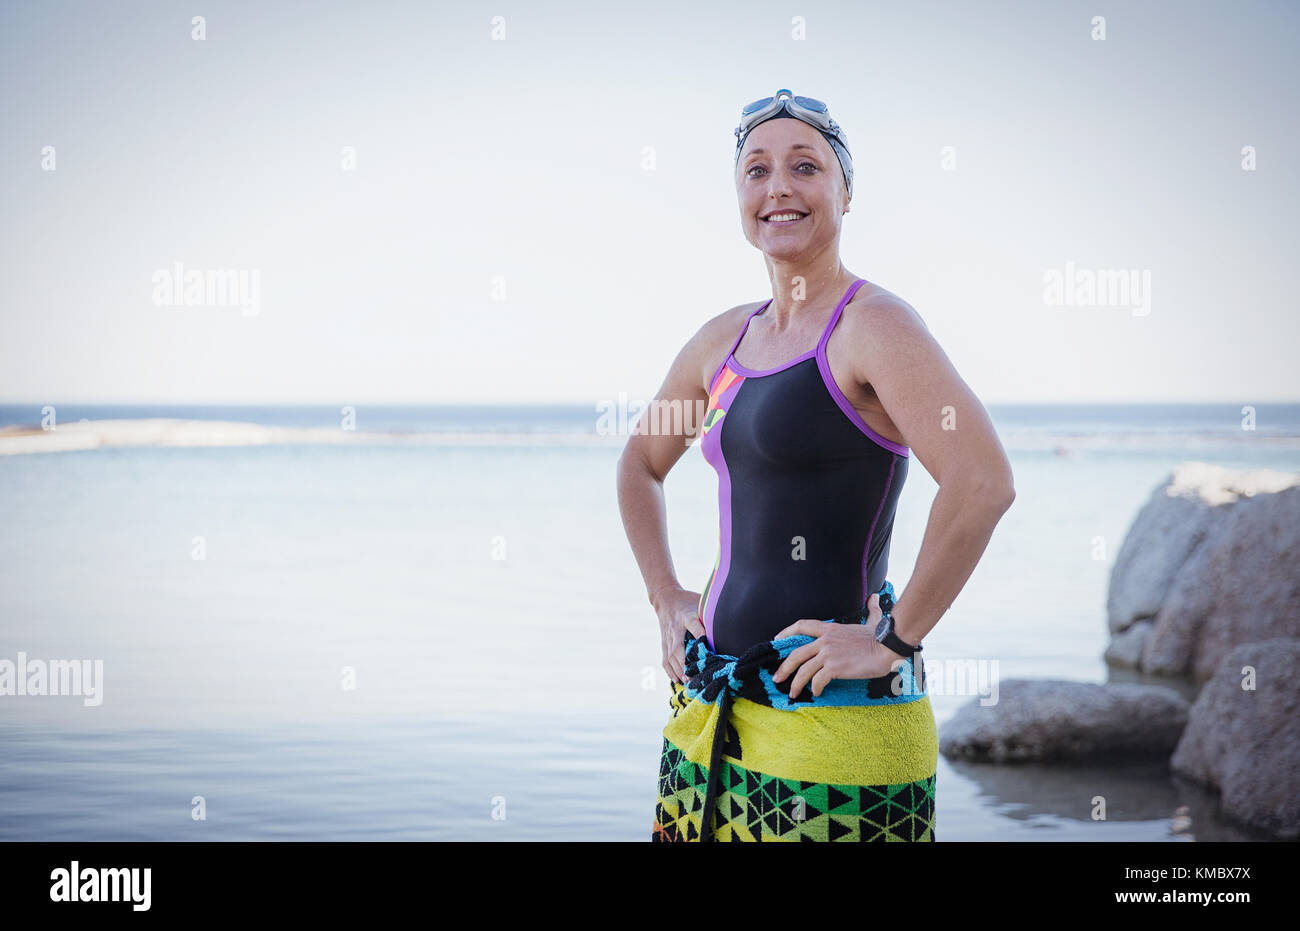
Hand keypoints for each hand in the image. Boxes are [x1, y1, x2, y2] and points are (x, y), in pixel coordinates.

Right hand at [654, 586, 705, 684]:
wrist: (665, 598)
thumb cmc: (687, 601)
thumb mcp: (699, 601)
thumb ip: (710, 611)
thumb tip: (729, 622)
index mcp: (686, 615)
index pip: (692, 624)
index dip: (699, 633)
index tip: (706, 644)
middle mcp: (675, 628)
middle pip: (678, 647)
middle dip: (685, 662)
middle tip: (694, 676)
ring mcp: (667, 637)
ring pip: (670, 656)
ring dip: (678, 670)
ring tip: (687, 681)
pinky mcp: (663, 643)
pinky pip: (665, 659)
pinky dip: (670, 671)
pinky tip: (677, 680)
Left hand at [771, 593, 906, 698]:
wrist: (887, 647)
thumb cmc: (880, 637)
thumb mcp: (871, 621)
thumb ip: (870, 610)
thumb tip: (874, 598)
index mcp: (830, 629)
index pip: (802, 625)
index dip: (786, 632)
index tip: (777, 640)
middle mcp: (825, 640)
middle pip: (796, 653)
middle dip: (784, 667)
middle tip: (777, 678)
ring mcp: (828, 654)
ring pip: (804, 670)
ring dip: (796, 683)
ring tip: (793, 693)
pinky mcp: (834, 667)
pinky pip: (818, 680)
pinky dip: (815, 688)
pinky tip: (817, 693)